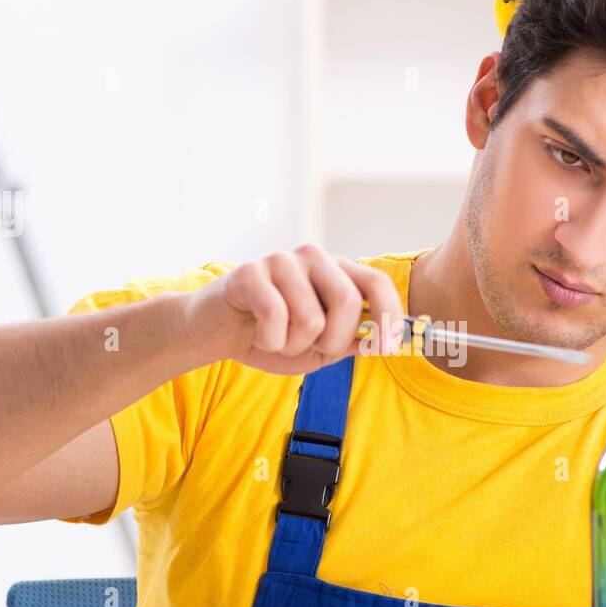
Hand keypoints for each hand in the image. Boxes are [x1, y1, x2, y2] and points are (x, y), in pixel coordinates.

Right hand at [186, 244, 405, 375]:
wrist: (215, 334)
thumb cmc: (272, 338)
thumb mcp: (320, 349)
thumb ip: (352, 342)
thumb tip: (383, 339)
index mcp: (335, 271)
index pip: (376, 283)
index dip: (390, 315)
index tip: (389, 349)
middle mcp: (313, 257)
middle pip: (347, 301)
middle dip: (334, 341)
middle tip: (312, 349)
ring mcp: (282, 260)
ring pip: (311, 318)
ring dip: (295, 346)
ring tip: (278, 339)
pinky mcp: (251, 272)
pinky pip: (276, 318)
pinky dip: (270, 341)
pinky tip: (258, 334)